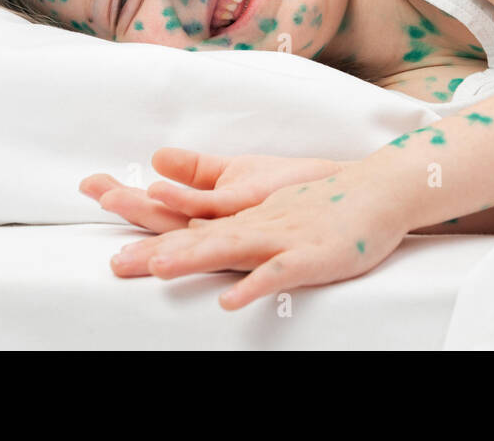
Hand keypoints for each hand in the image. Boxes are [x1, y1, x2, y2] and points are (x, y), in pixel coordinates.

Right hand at [79, 149, 348, 233]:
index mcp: (211, 219)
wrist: (348, 200)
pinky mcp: (266, 222)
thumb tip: (156, 158)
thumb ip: (197, 171)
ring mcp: (242, 227)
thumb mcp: (238, 177)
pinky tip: (170, 200)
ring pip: (188, 224)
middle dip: (130, 207)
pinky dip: (197, 211)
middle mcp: (221, 229)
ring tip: (123, 199)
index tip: (91, 184)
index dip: (126, 198)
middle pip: (166, 221)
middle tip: (96, 195)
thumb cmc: (295, 193)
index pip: (159, 211)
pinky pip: (226, 217)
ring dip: (154, 212)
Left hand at [108, 168, 408, 309]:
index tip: (116, 253)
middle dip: (157, 251)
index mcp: (247, 218)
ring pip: (232, 247)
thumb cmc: (326, 205)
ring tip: (159, 267)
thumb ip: (243, 214)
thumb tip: (211, 218)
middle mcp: (256, 226)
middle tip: (117, 264)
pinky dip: (254, 286)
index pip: (193, 229)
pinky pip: (278, 273)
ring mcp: (281, 238)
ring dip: (195, 256)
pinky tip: (231, 301)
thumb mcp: (276, 206)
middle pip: (199, 238)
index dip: (153, 238)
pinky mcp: (309, 255)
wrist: (377, 190)